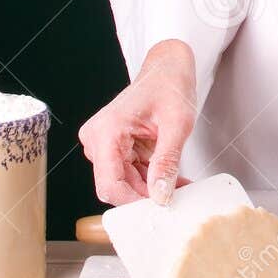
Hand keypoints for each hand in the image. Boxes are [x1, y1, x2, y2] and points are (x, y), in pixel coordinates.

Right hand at [78, 39, 196, 206]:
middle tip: (175, 199)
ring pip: (125, 182)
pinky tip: (172, 179)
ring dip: (151, 188)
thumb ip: (166, 162)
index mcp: (107, 131)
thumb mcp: (176, 125)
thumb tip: (160, 195)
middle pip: (116, 186)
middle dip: (146, 196)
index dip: (132, 202)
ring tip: (179, 186)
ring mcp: (104, 143)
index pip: (110, 184)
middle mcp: (98, 139)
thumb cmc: (170, 86)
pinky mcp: (114, 147)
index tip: (158, 208)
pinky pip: (130, 173)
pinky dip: (151, 178)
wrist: (168, 68)